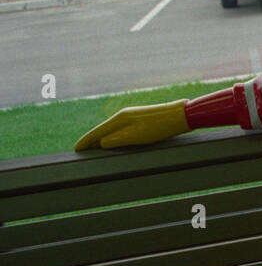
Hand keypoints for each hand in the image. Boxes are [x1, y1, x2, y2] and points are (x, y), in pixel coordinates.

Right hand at [74, 100, 190, 150]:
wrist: (180, 115)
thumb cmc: (158, 128)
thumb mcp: (135, 137)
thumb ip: (116, 140)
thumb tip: (101, 143)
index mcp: (119, 119)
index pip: (97, 132)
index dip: (87, 141)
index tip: (76, 149)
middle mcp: (123, 115)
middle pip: (103, 130)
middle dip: (92, 140)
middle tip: (82, 150)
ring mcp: (132, 115)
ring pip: (112, 129)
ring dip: (103, 138)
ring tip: (94, 147)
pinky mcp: (140, 118)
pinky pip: (121, 128)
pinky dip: (113, 135)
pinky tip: (115, 139)